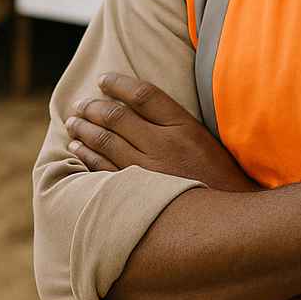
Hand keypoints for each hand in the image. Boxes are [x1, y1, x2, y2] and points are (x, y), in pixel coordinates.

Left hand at [66, 74, 258, 192]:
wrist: (228, 220)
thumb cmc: (219, 177)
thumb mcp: (205, 139)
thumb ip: (175, 122)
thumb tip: (140, 105)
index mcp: (184, 126)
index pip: (144, 94)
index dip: (119, 84)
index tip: (103, 80)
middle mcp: (164, 145)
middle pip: (118, 117)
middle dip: (93, 107)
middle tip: (79, 104)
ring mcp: (149, 171)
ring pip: (106, 143)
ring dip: (84, 130)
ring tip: (72, 123)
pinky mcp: (139, 193)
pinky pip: (104, 170)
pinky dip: (87, 157)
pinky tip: (76, 150)